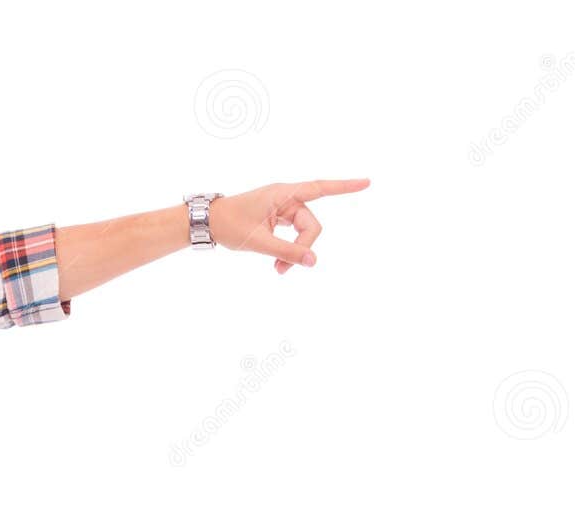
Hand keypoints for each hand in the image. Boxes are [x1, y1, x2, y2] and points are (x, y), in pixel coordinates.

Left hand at [207, 178, 370, 273]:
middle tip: (281, 269)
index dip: (345, 187)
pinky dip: (288, 249)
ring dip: (294, 251)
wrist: (207, 223)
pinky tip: (278, 263)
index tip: (367, 182)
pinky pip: (292, 233)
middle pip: (310, 223)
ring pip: (302, 231)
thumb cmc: (229, 225)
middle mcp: (285, 198)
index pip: (320, 188)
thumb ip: (287, 252)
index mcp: (282, 194)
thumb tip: (313, 261)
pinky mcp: (277, 218)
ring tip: (277, 270)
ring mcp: (281, 208)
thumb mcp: (258, 242)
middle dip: (303, 247)